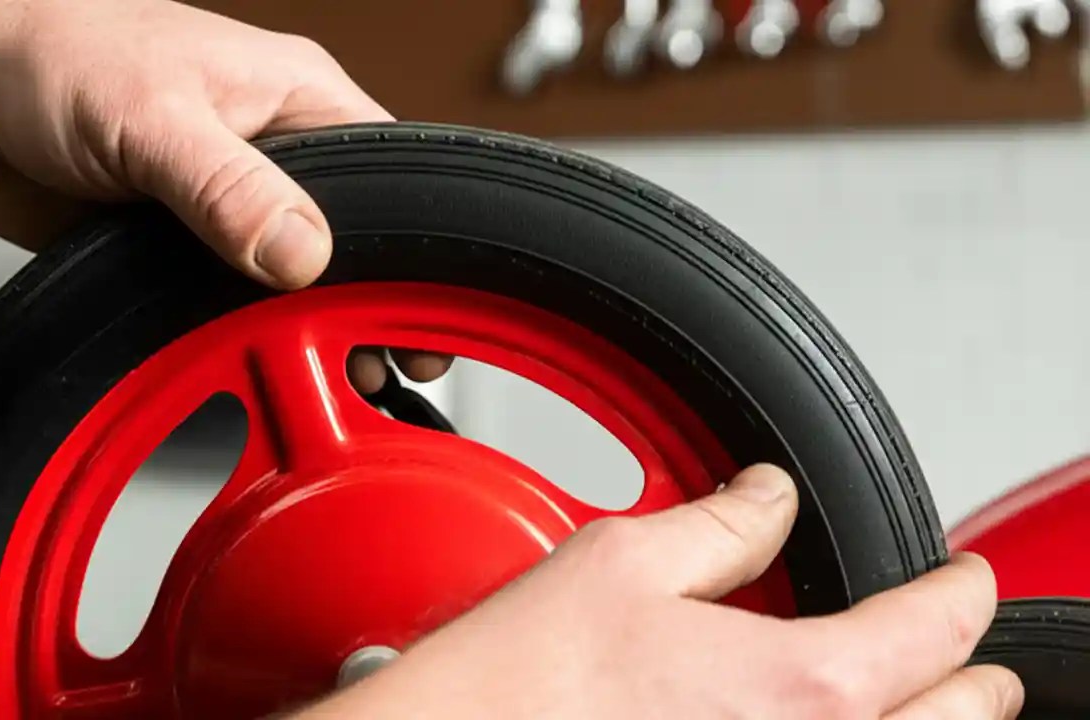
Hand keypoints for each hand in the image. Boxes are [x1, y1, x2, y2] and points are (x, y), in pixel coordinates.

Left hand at [0, 0, 449, 389]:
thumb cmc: (55, 59)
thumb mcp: (156, 118)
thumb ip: (231, 188)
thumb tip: (301, 252)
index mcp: (298, 97)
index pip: (389, 176)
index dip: (408, 246)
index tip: (415, 308)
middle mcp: (275, 149)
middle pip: (350, 237)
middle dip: (360, 297)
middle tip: (377, 358)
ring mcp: (232, 199)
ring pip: (293, 274)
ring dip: (299, 318)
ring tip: (319, 365)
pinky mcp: (189, 240)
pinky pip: (235, 294)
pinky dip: (244, 324)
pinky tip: (251, 350)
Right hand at [303, 465, 1023, 718]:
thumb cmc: (520, 686)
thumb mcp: (620, 564)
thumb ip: (717, 524)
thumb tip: (763, 498)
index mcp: (797, 685)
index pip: (929, 631)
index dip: (957, 592)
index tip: (959, 578)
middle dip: (967, 676)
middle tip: (962, 646)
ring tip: (920, 693)